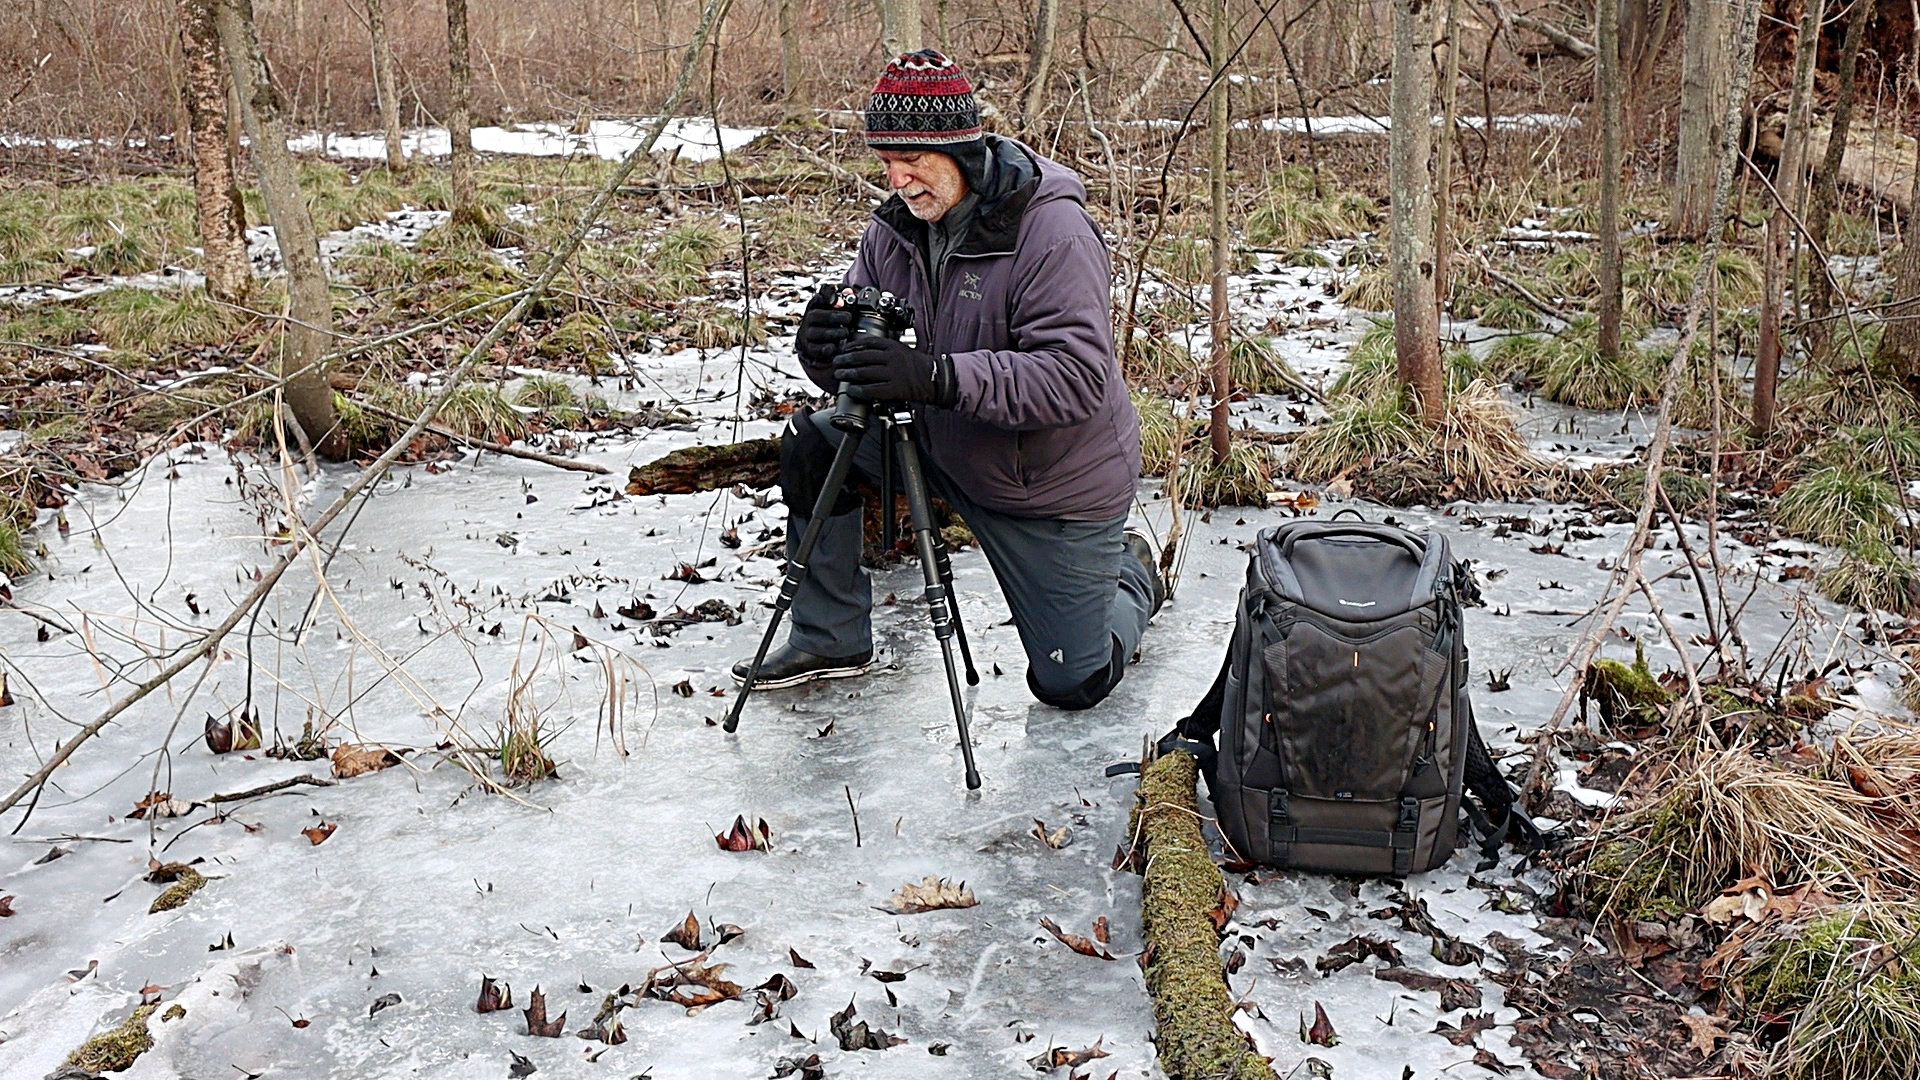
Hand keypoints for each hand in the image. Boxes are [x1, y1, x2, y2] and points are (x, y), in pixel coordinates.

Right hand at [796, 284, 852, 365]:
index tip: (840, 301)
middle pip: (817, 315)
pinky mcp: (811, 348)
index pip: (819, 296)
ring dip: (837, 332)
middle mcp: (809, 318)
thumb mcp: (834, 307)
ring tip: (845, 332)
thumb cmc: (828, 321)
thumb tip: (849, 291)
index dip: (829, 297)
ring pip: (821, 333)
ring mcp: (808, 334)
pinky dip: (832, 347)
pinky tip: (837, 344)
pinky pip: (822, 349)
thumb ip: (843, 297)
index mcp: (815, 305)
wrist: (812, 340)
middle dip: (837, 317)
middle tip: (848, 318)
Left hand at [833, 335, 956, 405]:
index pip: (866, 342)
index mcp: (892, 346)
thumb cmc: (918, 366)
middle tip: (836, 363)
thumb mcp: (901, 350)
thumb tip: (863, 352)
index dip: (850, 346)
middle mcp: (891, 357)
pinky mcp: (895, 389)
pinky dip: (859, 390)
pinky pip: (872, 390)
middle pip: (861, 356)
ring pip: (864, 372)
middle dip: (844, 360)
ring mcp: (893, 373)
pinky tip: (851, 390)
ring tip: (839, 375)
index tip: (842, 350)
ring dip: (848, 374)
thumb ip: (885, 350)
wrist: (935, 378)